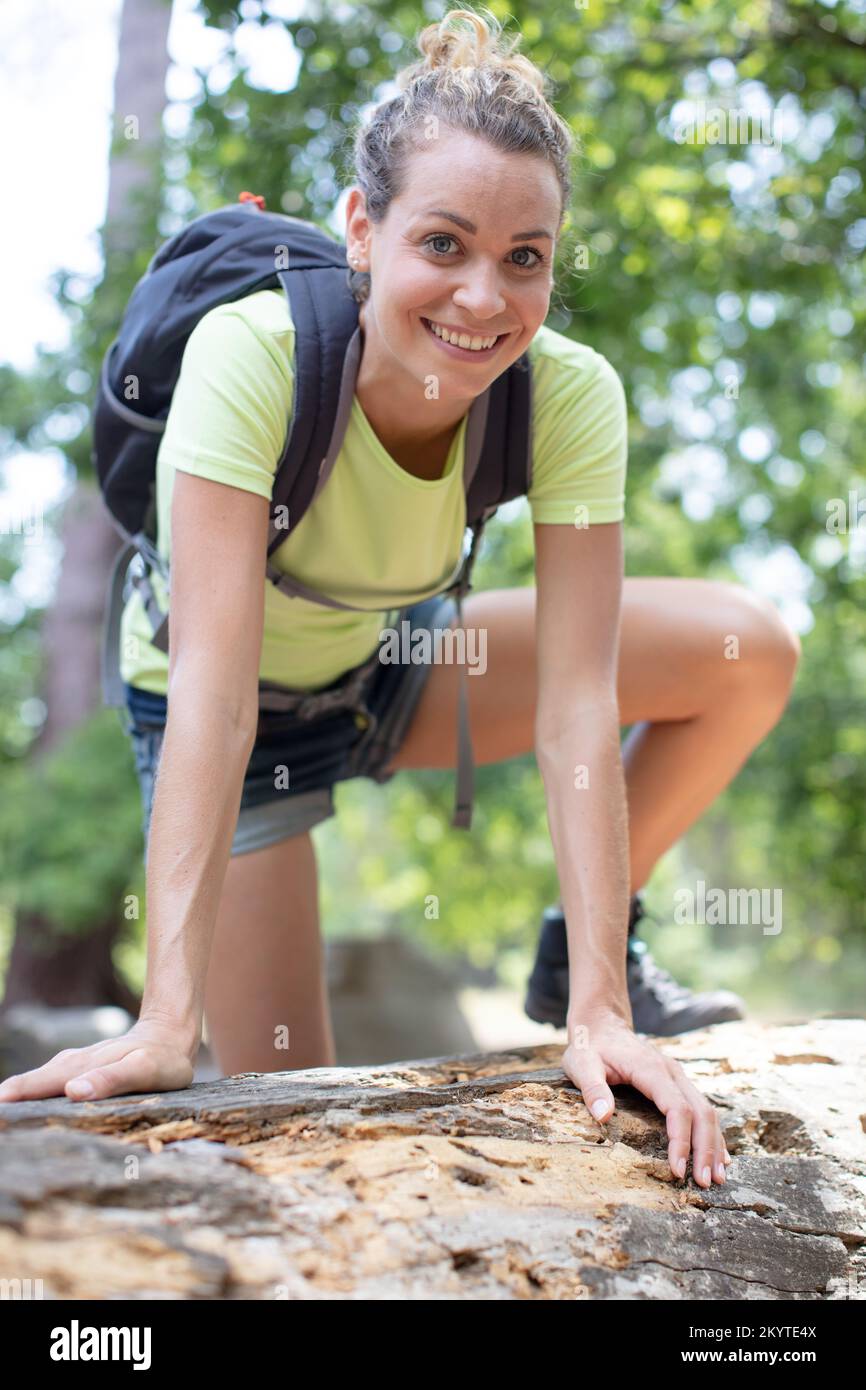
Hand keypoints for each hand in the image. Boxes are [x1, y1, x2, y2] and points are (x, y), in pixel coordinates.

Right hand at [0, 1017, 197, 1104]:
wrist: (170, 1035)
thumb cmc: (161, 1060)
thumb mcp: (143, 1070)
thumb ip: (111, 1081)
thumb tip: (72, 1092)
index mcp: (79, 1068)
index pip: (36, 1087)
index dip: (13, 1101)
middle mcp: (69, 1066)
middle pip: (28, 1086)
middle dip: (5, 1102)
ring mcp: (71, 1067)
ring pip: (35, 1084)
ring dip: (13, 1099)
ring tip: (0, 1116)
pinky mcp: (77, 1071)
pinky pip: (47, 1084)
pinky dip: (30, 1096)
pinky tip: (23, 1109)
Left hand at [561, 1011, 731, 1187]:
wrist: (601, 1024)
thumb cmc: (590, 1047)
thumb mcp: (581, 1065)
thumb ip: (592, 1089)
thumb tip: (604, 1116)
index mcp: (651, 1070)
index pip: (677, 1109)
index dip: (681, 1141)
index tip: (677, 1170)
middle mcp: (672, 1072)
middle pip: (701, 1112)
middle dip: (706, 1149)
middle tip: (705, 1183)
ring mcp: (678, 1077)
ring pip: (707, 1111)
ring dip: (714, 1144)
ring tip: (718, 1177)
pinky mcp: (677, 1084)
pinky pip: (701, 1109)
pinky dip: (711, 1133)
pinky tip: (718, 1155)